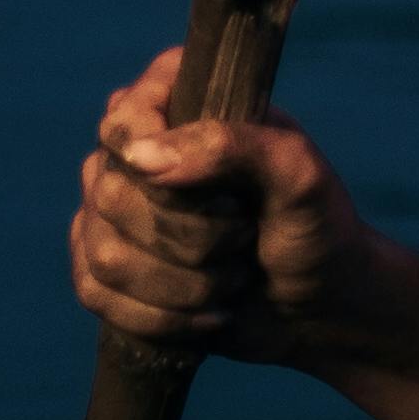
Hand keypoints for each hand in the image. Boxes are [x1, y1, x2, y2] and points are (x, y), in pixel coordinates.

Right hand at [71, 72, 355, 361]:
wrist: (322, 305)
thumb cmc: (318, 229)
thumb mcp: (300, 177)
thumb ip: (233, 145)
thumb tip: (142, 157)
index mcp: (181, 102)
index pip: (124, 122)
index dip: (160, 168)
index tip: (226, 200)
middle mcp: (138, 150)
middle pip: (113, 196)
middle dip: (190, 238)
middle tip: (244, 238)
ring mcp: (114, 211)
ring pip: (105, 254)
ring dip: (182, 285)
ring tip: (232, 278)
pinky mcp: (107, 268)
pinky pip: (96, 295)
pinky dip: (161, 318)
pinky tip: (206, 313)